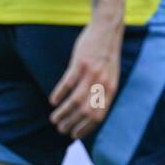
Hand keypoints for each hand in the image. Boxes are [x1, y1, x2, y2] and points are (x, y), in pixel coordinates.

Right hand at [49, 14, 122, 139]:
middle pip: (86, 112)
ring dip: (63, 113)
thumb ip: (103, 91)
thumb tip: (92, 110)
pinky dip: (59, 94)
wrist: (108, 29)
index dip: (86, 128)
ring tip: (54, 119)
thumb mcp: (111, 75)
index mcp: (111, 89)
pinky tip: (52, 101)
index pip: (99, 116)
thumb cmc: (107, 54)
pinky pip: (68, 83)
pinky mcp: (81, 63)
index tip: (75, 135)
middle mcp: (103, 84)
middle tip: (60, 129)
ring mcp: (92, 74)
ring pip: (75, 100)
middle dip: (72, 124)